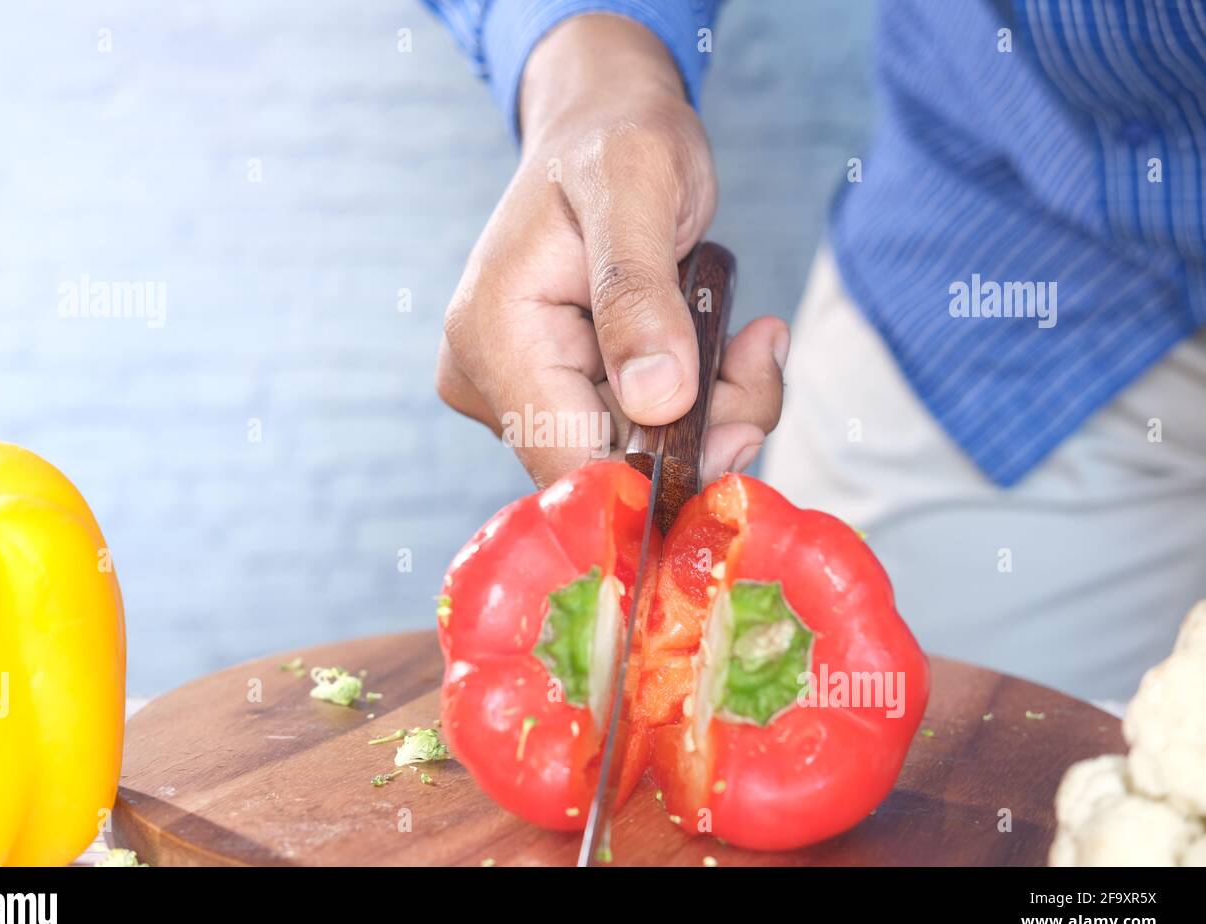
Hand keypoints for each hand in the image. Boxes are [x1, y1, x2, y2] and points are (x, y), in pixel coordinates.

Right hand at [436, 14, 787, 487]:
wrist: (602, 125)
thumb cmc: (617, 137)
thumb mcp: (639, 185)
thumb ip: (640, 292)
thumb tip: (657, 400)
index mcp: (492, 336)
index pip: (569, 465)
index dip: (657, 477)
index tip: (738, 432)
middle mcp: (488, 378)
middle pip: (609, 468)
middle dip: (701, 432)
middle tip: (755, 359)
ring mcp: (517, 390)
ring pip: (634, 456)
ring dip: (712, 413)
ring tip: (748, 342)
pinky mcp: (555, 392)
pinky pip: (638, 431)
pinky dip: (698, 404)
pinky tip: (726, 347)